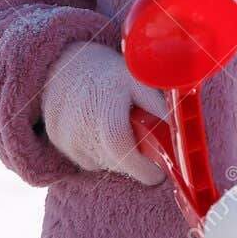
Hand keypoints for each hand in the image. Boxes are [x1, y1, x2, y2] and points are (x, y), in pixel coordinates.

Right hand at [39, 40, 168, 184]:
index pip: (121, 148)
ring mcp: (64, 132)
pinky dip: (96, 151)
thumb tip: (182, 138)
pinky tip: (97, 128)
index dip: (141, 168)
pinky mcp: (55, 139)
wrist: (68, 62)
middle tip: (140, 144)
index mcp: (104, 105)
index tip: (157, 175)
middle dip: (133, 162)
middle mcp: (79, 122)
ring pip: (99, 163)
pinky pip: (84, 159)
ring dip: (114, 156)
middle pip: (113, 162)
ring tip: (114, 126)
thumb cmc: (111, 73)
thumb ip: (159, 109)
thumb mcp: (140, 82)